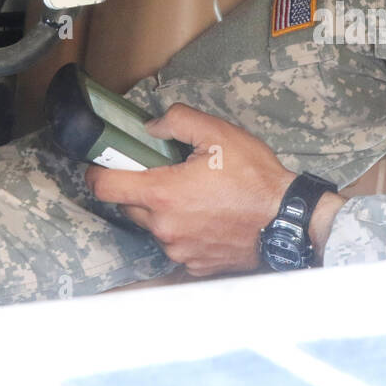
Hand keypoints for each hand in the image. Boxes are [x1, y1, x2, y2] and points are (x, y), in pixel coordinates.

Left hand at [85, 104, 298, 276]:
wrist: (287, 220)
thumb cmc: (255, 178)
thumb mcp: (219, 134)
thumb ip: (178, 120)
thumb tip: (152, 127)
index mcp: (163, 193)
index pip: (104, 186)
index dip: (98, 172)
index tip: (105, 165)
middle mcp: (164, 226)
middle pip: (129, 206)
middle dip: (141, 189)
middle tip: (169, 175)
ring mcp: (178, 249)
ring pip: (154, 227)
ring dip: (165, 213)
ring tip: (198, 198)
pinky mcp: (194, 265)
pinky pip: (177, 246)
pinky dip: (186, 232)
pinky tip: (209, 219)